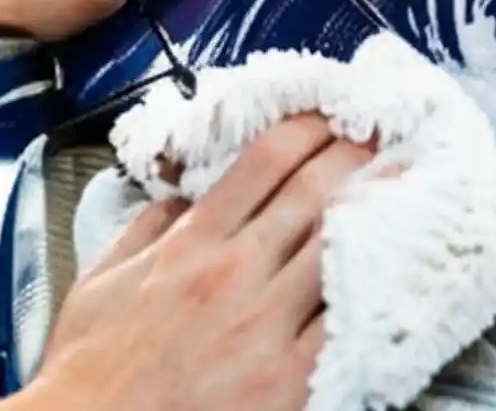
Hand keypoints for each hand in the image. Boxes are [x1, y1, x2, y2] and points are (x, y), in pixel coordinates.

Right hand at [23, 115, 373, 410]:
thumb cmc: (89, 373)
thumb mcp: (99, 282)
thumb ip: (143, 232)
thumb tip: (178, 201)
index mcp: (190, 246)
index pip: (263, 163)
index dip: (306, 128)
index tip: (329, 117)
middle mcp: (232, 273)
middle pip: (312, 191)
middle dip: (354, 153)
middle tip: (381, 133)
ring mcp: (262, 324)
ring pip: (336, 244)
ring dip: (378, 205)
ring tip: (406, 180)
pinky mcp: (285, 379)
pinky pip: (344, 322)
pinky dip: (375, 288)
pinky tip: (398, 265)